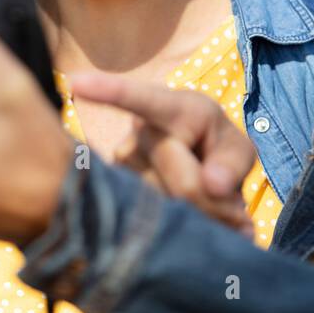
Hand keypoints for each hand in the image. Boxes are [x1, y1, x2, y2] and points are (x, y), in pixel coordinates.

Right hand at [69, 72, 256, 239]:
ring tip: (207, 206)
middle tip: (232, 208)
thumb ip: (233, 164)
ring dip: (199, 218)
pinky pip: (153, 222)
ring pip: (170, 208)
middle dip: (215, 202)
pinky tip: (190, 218)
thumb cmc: (217, 150)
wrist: (195, 171)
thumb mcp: (238, 151)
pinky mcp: (114, 193)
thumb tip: (214, 184)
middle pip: (184, 182)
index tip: (75, 83)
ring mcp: (122, 165)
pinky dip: (180, 228)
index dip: (109, 92)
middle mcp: (139, 133)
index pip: (142, 100)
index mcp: (173, 108)